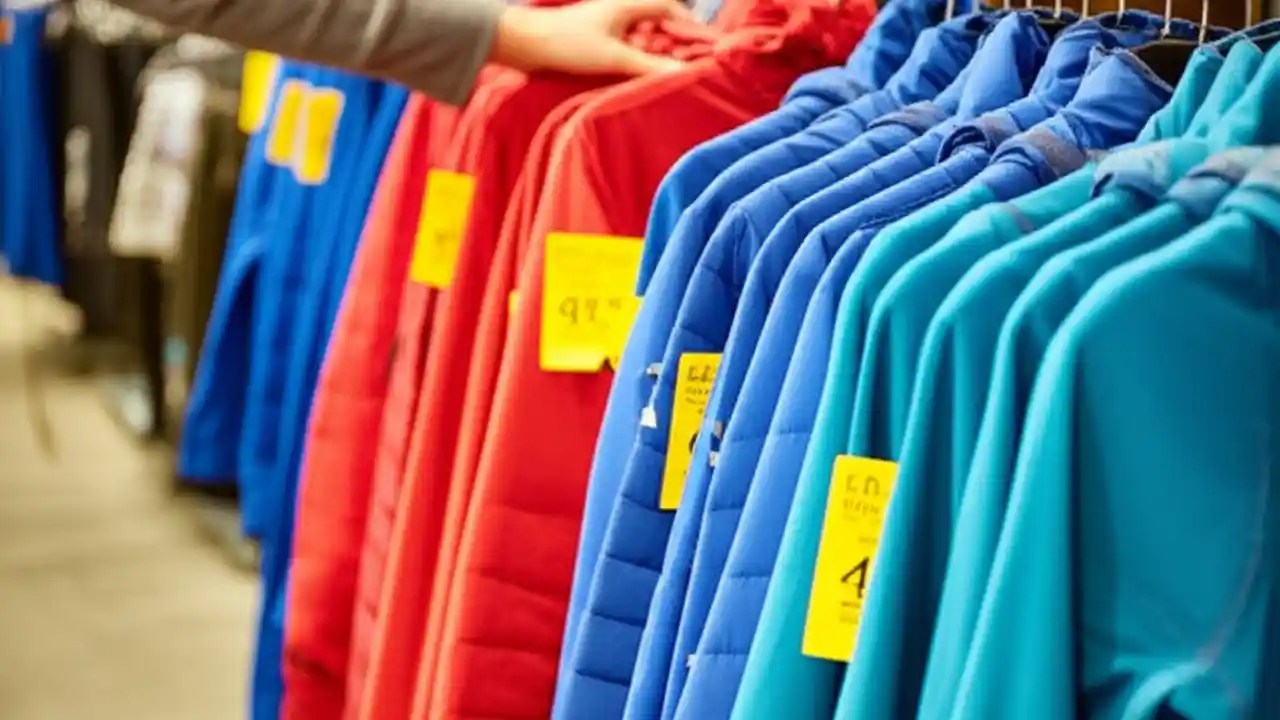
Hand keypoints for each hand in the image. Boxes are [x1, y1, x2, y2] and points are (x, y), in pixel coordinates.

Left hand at [492, 0, 693, 77]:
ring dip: (650, 57)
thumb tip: (681, 75)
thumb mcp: (614, 56)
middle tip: (679, 68)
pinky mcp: (596, 42)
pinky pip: (626, 50)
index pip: (669, 7)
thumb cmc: (568, 43)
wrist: (525, 47)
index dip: (687, 25)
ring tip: (655, 76)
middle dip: (670, 45)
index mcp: (627, 4)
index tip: (699, 48)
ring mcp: (607, 26)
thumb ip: (649, 66)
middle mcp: (620, 11)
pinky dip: (634, 62)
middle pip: (658, 24)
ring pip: (642, 39)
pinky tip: (635, 78)